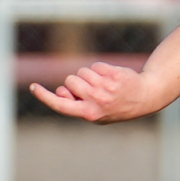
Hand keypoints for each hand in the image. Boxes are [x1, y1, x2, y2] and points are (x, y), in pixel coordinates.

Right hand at [30, 61, 160, 123]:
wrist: (145, 97)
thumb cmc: (116, 106)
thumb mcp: (97, 114)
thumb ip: (76, 105)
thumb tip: (61, 90)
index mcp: (89, 114)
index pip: (60, 105)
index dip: (45, 96)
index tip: (34, 86)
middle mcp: (96, 101)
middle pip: (70, 81)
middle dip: (76, 82)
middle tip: (92, 89)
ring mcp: (106, 87)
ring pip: (82, 72)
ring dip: (89, 75)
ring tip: (104, 84)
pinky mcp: (114, 75)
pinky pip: (95, 66)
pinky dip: (101, 69)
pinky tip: (113, 77)